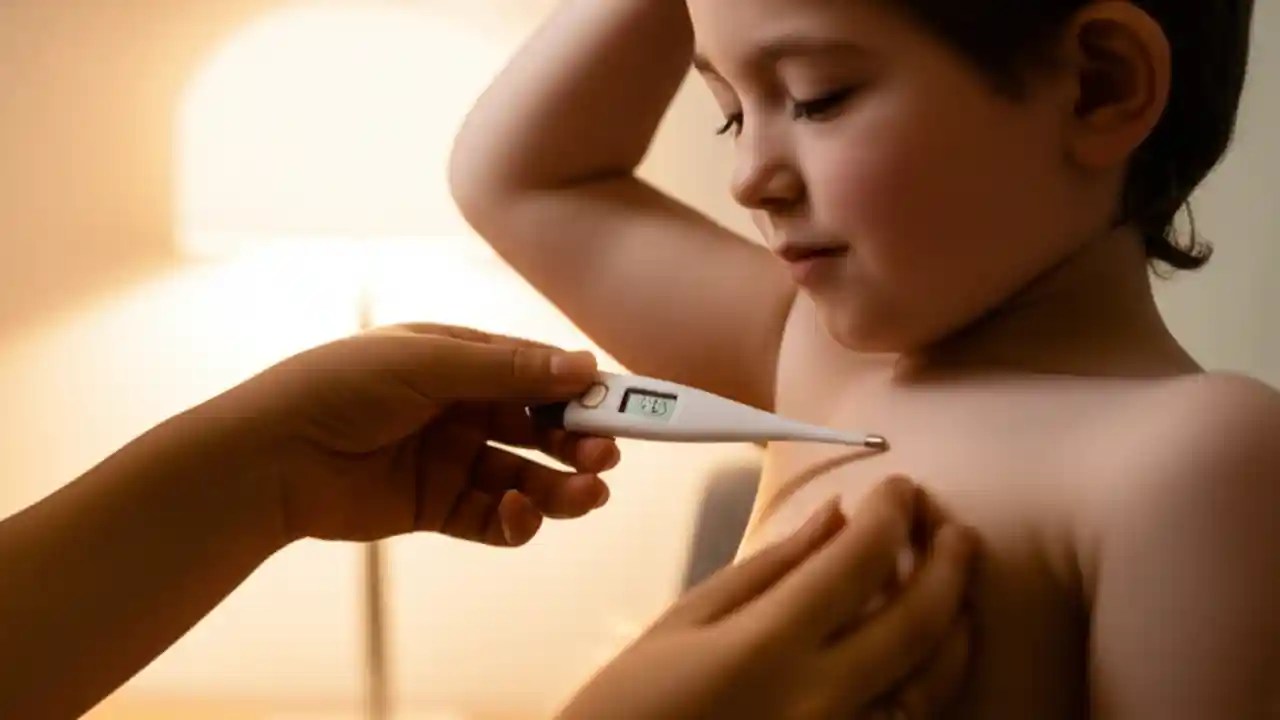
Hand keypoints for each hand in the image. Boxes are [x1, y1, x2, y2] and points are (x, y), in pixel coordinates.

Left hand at [200, 323, 619, 545]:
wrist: (270, 455)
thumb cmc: (339, 387)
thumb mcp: (429, 362)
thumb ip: (509, 369)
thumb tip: (585, 366)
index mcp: (460, 359)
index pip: (539, 373)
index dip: (584, 390)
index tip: (628, 406)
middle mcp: (461, 407)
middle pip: (541, 428)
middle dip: (579, 442)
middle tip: (607, 457)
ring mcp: (450, 458)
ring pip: (526, 476)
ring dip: (560, 486)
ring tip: (586, 495)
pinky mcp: (436, 506)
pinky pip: (492, 517)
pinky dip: (516, 519)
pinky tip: (520, 513)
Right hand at [557, 477, 976, 719]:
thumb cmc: (629, 704)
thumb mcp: (685, 620)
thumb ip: (769, 567)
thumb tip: (836, 517)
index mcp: (767, 648)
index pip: (857, 563)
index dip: (891, 515)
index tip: (900, 485)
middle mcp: (820, 702)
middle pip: (916, 622)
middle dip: (948, 563)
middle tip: (953, 524)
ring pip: (934, 684)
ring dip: (957, 624)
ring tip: (958, 582)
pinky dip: (934, 682)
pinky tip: (932, 651)